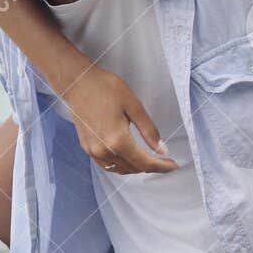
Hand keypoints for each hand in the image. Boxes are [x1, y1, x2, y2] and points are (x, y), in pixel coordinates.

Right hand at [61, 67, 178, 174]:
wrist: (77, 83)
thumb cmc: (106, 89)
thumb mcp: (133, 106)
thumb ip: (149, 130)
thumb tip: (162, 150)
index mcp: (117, 141)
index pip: (144, 163)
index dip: (162, 167)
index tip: (174, 166)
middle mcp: (104, 151)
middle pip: (133, 168)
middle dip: (151, 166)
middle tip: (165, 160)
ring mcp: (93, 151)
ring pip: (120, 169)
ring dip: (136, 167)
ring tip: (150, 159)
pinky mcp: (87, 148)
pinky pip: (108, 165)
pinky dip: (121, 165)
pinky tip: (129, 157)